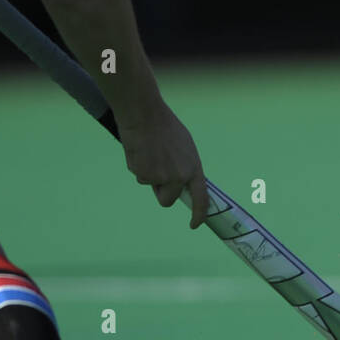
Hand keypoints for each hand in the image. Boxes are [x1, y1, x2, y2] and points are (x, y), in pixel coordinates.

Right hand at [118, 102, 209, 227]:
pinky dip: (137, 166)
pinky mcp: (146, 175)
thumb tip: (180, 181)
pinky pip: (139, 176)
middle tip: (156, 168)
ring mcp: (163, 177)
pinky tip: (140, 150)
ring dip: (147, 173)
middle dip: (160, 191)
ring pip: (150, 186)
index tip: (195, 224)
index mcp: (193, 167)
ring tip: (148, 151)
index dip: (199, 214)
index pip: (201, 198)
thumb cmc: (163, 126)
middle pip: (168, 200)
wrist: (145, 114)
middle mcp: (180, 175)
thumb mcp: (183, 146)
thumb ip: (183, 165)